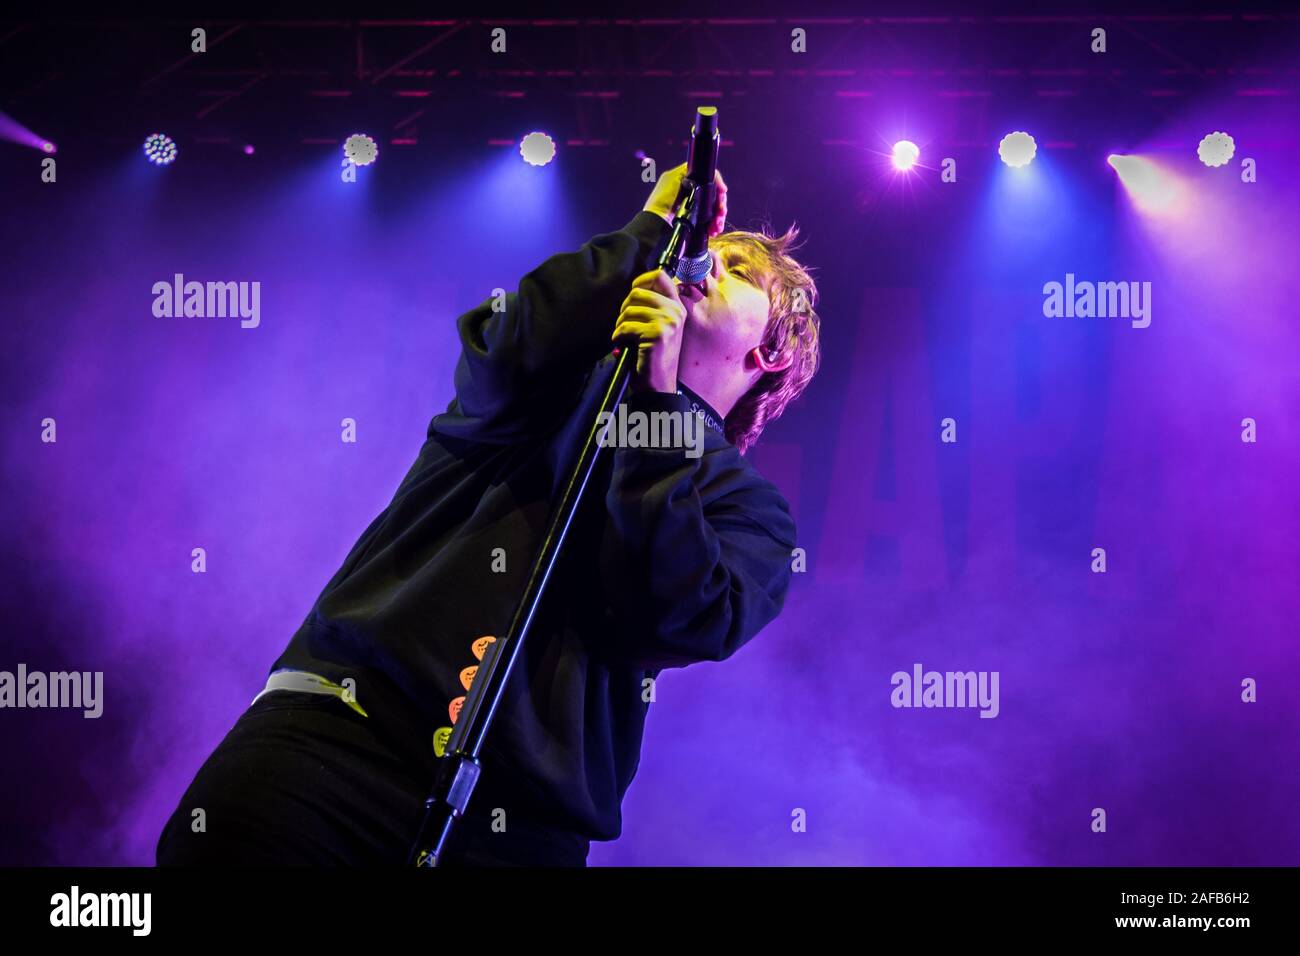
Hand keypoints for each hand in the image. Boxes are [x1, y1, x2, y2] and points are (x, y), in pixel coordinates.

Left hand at [612, 269, 686, 393]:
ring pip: (629, 309)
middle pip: (637, 292)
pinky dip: (618, 336)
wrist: (658, 385)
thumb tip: (635, 288)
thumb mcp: (657, 326)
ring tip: (624, 338)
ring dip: (620, 325)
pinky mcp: (657, 334)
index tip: (632, 296)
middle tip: (624, 326)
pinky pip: (626, 326)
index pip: (659, 275)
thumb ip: (651, 306)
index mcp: (677, 307)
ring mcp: (669, 322)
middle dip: (623, 309)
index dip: (640, 281)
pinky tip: (623, 345)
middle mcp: (676, 311)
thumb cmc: (652, 356)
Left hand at [643, 163, 727, 236]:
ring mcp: (693, 207)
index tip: (723, 191)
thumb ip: (687, 171)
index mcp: (685, 181)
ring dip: (718, 217)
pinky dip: (714, 225)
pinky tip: (714, 230)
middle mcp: (690, 193)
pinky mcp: (693, 220)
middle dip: (720, 204)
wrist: (655, 225)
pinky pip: (709, 220)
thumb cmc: (661, 202)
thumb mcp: (673, 179)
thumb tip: (706, 172)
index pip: (708, 178)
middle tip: (721, 212)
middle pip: (713, 195)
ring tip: (717, 226)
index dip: (717, 184)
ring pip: (713, 209)